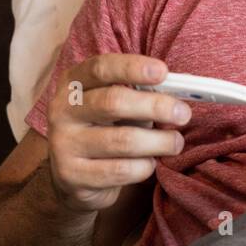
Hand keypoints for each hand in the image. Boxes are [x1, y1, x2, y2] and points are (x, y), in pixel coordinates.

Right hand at [46, 53, 190, 212]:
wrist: (75, 177)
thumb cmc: (105, 130)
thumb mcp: (115, 107)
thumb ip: (139, 96)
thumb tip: (177, 96)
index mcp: (73, 84)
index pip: (100, 68)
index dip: (132, 68)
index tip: (162, 72)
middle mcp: (62, 111)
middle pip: (113, 102)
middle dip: (155, 107)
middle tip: (183, 114)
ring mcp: (63, 144)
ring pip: (122, 140)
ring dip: (159, 141)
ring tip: (175, 142)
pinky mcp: (72, 176)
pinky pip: (121, 170)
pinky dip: (145, 166)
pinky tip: (150, 163)